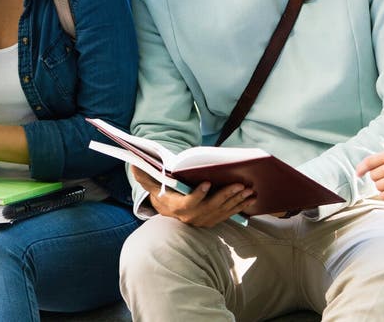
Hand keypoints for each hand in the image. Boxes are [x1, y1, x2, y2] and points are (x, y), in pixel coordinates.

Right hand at [131, 166, 256, 227]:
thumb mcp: (152, 184)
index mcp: (177, 207)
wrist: (168, 211)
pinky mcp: (212, 220)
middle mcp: (191, 217)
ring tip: (249, 190)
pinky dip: (240, 207)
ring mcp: (203, 220)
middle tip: (240, 184)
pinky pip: (228, 214)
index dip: (199, 194)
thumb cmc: (162, 192)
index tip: (208, 183)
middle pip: (211, 207)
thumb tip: (133, 164)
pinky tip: (250, 198)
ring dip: (237, 201)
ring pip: (222, 211)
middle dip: (227, 196)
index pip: (189, 203)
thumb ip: (145, 176)